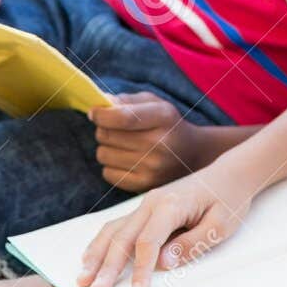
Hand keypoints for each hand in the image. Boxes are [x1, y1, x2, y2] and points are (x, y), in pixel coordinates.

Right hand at [77, 168, 254, 286]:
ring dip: (96, 254)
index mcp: (171, 205)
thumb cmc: (229, 200)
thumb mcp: (220, 226)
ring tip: (83, 278)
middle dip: (107, 267)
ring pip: (114, 229)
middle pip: (123, 237)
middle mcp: (152, 202)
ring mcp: (147, 203)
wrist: (230, 174)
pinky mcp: (147, 207)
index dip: (139, 272)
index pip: (147, 243)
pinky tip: (91, 256)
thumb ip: (190, 244)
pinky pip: (119, 224)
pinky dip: (102, 242)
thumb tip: (162, 264)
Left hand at [89, 92, 208, 192]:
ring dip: (106, 147)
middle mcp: (159, 144)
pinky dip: (111, 165)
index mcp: (163, 118)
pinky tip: (125, 159)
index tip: (93, 112)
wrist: (193, 155)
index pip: (123, 117)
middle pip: (108, 135)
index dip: (101, 115)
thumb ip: (127, 100)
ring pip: (103, 155)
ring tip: (121, 144)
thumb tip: (99, 105)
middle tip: (111, 127)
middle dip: (102, 128)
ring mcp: (152, 168)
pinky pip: (107, 174)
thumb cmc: (168, 124)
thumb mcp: (155, 104)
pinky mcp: (144, 185)